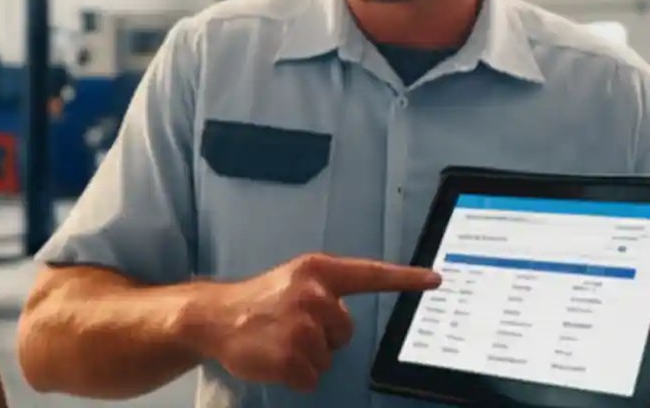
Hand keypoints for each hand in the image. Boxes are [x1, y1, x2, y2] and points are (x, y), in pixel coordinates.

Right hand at [192, 253, 440, 392]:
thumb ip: (325, 291)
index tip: (435, 280)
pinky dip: (295, 376)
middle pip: (346, 331)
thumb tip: (346, 316)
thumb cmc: (258, 301)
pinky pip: (311, 378)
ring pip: (328, 357)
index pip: (371, 274)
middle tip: (292, 327)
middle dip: (325, 336)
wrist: (214, 317)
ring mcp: (302, 326)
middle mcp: (314, 294)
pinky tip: (274, 358)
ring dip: (307, 357)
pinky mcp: (291, 356)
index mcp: (317, 270)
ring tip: (278, 341)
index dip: (406, 279)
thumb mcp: (294, 281)